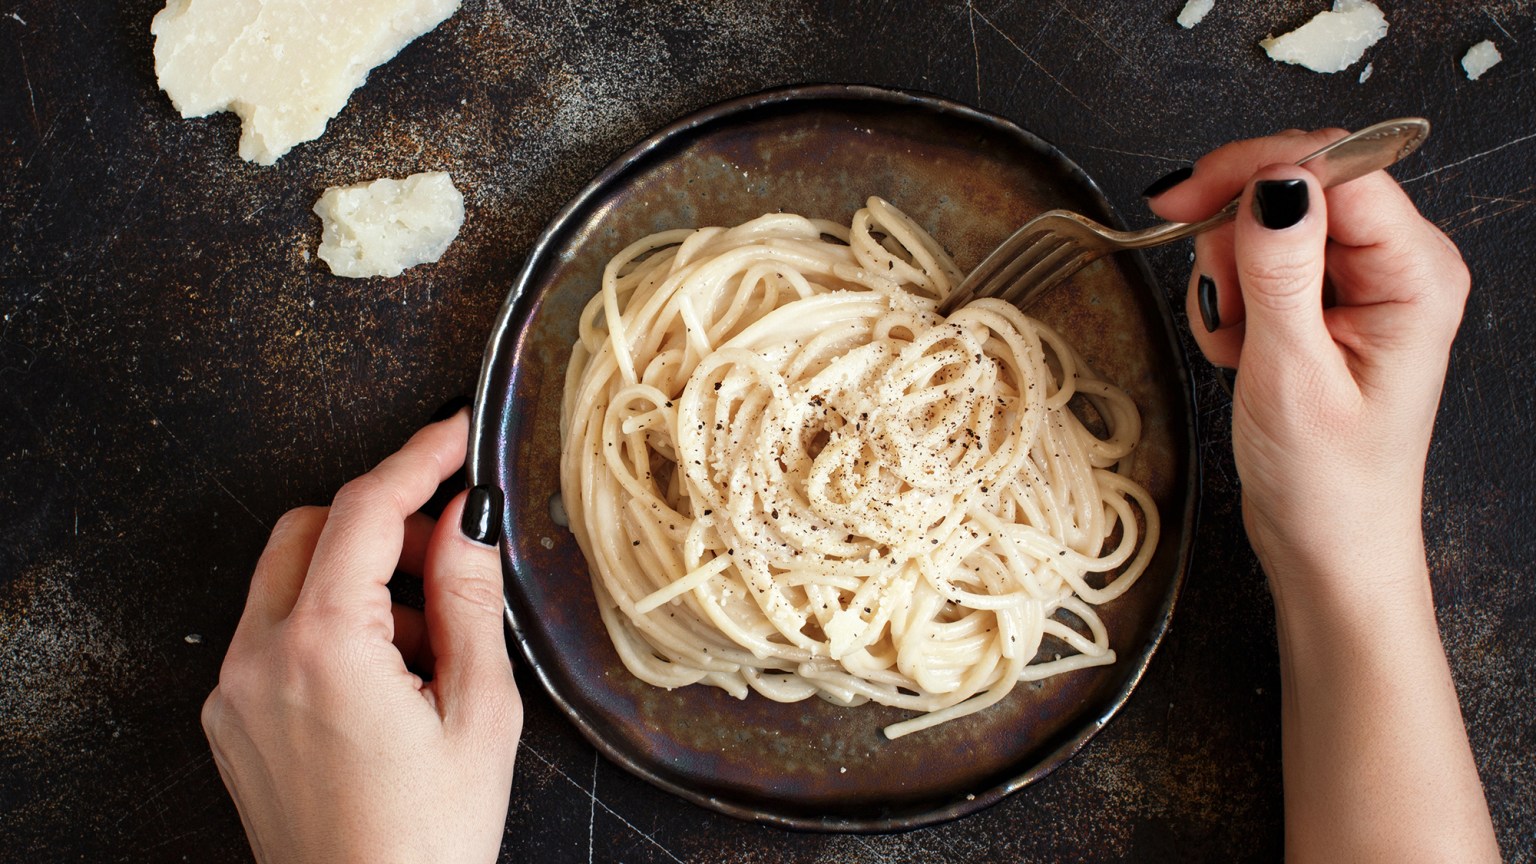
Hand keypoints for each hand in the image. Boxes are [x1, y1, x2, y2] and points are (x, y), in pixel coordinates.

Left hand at [201, 410, 520, 862]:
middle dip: (384, 521)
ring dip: (358, 575)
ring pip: (288, 577)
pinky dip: (330, 623)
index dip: (419, 458)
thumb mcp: (479, 712)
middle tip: (452, 553)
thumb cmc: (429, 839)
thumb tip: (470, 517)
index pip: (364, 509)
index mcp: (323, 648)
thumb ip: (470, 599)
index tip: (457, 433)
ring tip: (429, 645)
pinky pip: (275, 632)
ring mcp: (235, 691)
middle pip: (311, 528)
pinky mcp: (232, 719)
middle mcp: (259, 658)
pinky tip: (388, 678)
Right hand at [1145, 132, 1499, 862]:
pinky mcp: (1325, 300)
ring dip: (1230, 278)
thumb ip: (1280, 268)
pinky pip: (1258, 260)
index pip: (1338, 169)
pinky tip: (1241, 351)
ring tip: (1240, 346)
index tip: (1182, 199)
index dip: (1255, 170)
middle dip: (1236, 235)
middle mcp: (1398, 263)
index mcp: (1416, 273)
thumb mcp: (1291, 373)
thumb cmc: (1327, 482)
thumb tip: (1272, 177)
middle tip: (1216, 302)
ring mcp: (1361, 280)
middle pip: (1298, 184)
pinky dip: (1231, 300)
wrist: (1327, 546)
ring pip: (1267, 222)